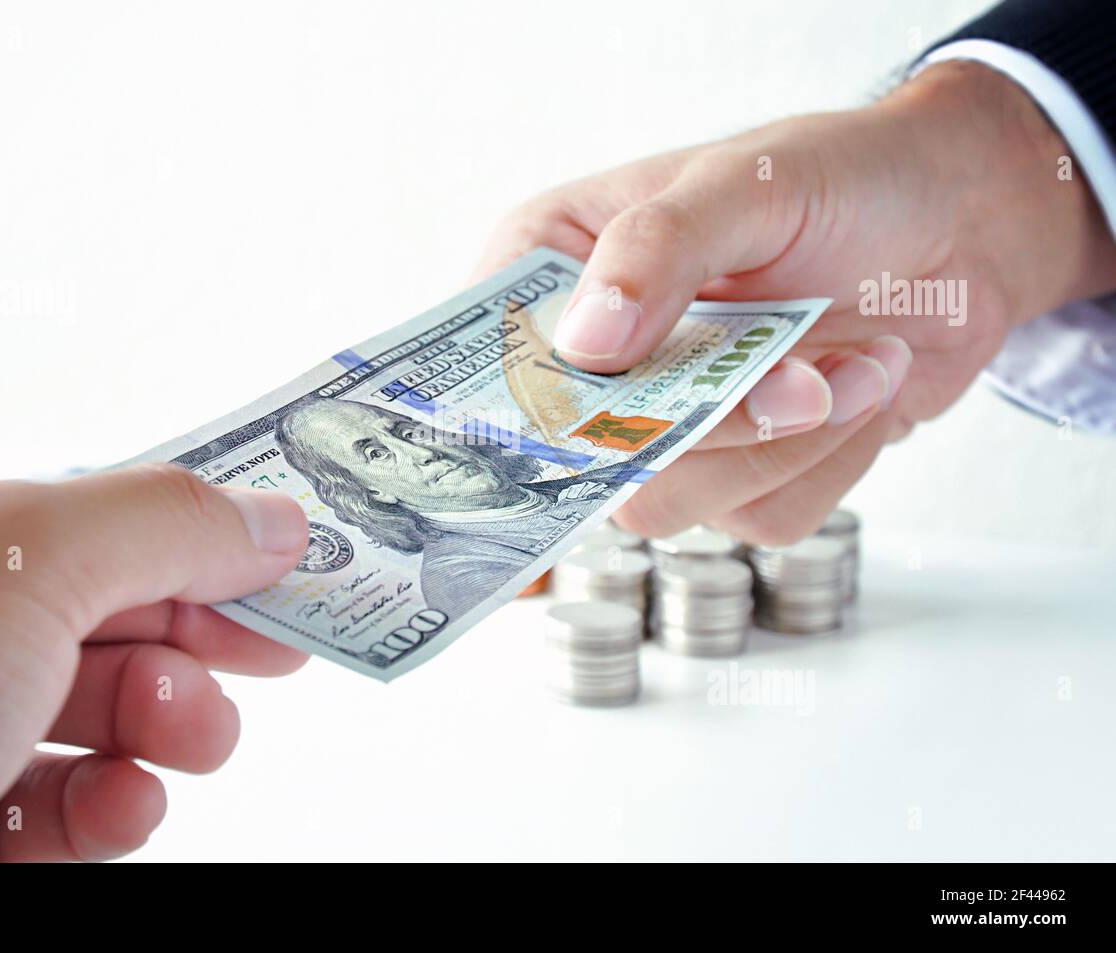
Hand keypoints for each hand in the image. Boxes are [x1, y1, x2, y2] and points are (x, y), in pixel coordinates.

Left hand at [0, 465, 308, 860]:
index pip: (116, 529)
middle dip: (201, 646)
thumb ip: (165, 524)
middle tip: (263, 664)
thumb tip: (277, 518)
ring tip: (177, 742)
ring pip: (99, 735)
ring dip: (166, 737)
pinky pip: (57, 824)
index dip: (214, 546)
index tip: (301, 578)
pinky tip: (122, 808)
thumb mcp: (23, 557)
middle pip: (118, 631)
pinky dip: (110, 816)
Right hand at [476, 61, 1115, 542]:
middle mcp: (597, 361)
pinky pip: (762, 519)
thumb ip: (658, 248)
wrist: (961, 226)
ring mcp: (665, 426)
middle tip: (798, 370)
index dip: (523, 403)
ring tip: (857, 360)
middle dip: (710, 426)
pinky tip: (861, 387)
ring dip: (787, 441)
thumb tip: (584, 343)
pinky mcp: (737, 474)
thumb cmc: (843, 176)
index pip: (487, 359)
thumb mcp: (747, 181)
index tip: (602, 405)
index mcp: (557, 269)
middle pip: (586, 461)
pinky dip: (830, 461)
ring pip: (675, 506)